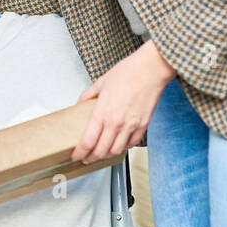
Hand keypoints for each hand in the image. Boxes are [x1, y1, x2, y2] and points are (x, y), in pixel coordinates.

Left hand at [71, 40, 175, 163]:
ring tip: (101, 153)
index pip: (87, 142)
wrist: (150, 69)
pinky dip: (123, 147)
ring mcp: (130, 126)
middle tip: (86, 157)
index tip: (76, 155)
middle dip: (91, 158)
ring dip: (107, 155)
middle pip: (100, 151)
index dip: (79, 153)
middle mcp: (115, 123)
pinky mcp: (143, 125)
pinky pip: (131, 144)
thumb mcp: (101, 82)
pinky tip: (119, 144)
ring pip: (116, 151)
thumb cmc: (128, 72)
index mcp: (102, 113)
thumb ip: (88, 95)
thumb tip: (80, 103)